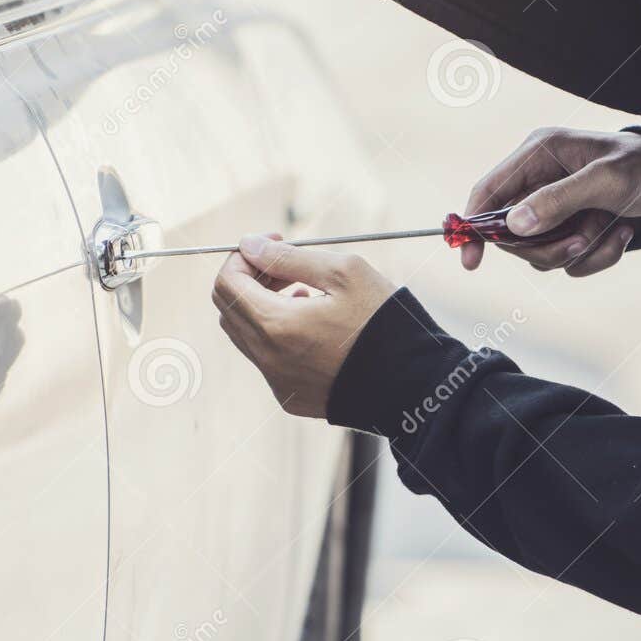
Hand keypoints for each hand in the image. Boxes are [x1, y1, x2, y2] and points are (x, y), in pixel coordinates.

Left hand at [212, 234, 397, 417]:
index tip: (275, 243)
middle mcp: (267, 359)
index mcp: (275, 326)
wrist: (415, 384)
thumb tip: (249, 246)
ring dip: (264, 306)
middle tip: (288, 266)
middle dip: (251, 278)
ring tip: (305, 293)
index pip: (226, 283)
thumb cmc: (384, 322)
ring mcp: (277, 382)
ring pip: (247, 334)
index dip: (244, 256)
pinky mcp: (291, 397)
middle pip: (230, 309)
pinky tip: (315, 325)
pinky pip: (268, 359)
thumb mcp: (344, 272)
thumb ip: (289, 257)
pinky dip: (278, 335)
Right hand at [463, 127, 640, 276]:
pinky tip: (621, 232)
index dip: (473, 226)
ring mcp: (556, 207)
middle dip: (547, 245)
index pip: (488, 191)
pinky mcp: (573, 227)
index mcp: (538, 154)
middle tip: (580, 242)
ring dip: (578, 251)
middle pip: (512, 233)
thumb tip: (513, 225)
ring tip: (610, 229)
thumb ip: (558, 200)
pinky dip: (596, 255)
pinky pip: (568, 260)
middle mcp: (540, 180)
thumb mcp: (605, 180)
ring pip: (541, 251)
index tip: (471, 261)